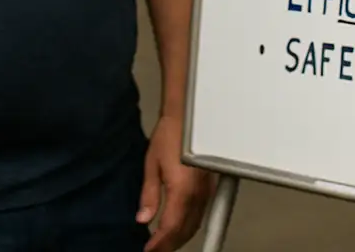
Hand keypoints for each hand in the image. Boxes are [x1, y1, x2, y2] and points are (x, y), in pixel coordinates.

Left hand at [137, 115, 213, 251]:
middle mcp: (198, 194)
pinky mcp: (210, 187)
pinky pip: (201, 214)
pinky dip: (188, 226)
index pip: (170, 227)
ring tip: (163, 244)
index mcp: (182, 190)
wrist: (189, 117)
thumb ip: (149, 195)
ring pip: (195, 224)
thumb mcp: (152, 165)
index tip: (147, 251)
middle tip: (154, 251)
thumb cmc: (169, 136)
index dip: (158, 244)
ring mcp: (207, 191)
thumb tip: (143, 219)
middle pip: (185, 231)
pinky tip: (178, 227)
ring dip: (179, 238)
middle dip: (169, 245)